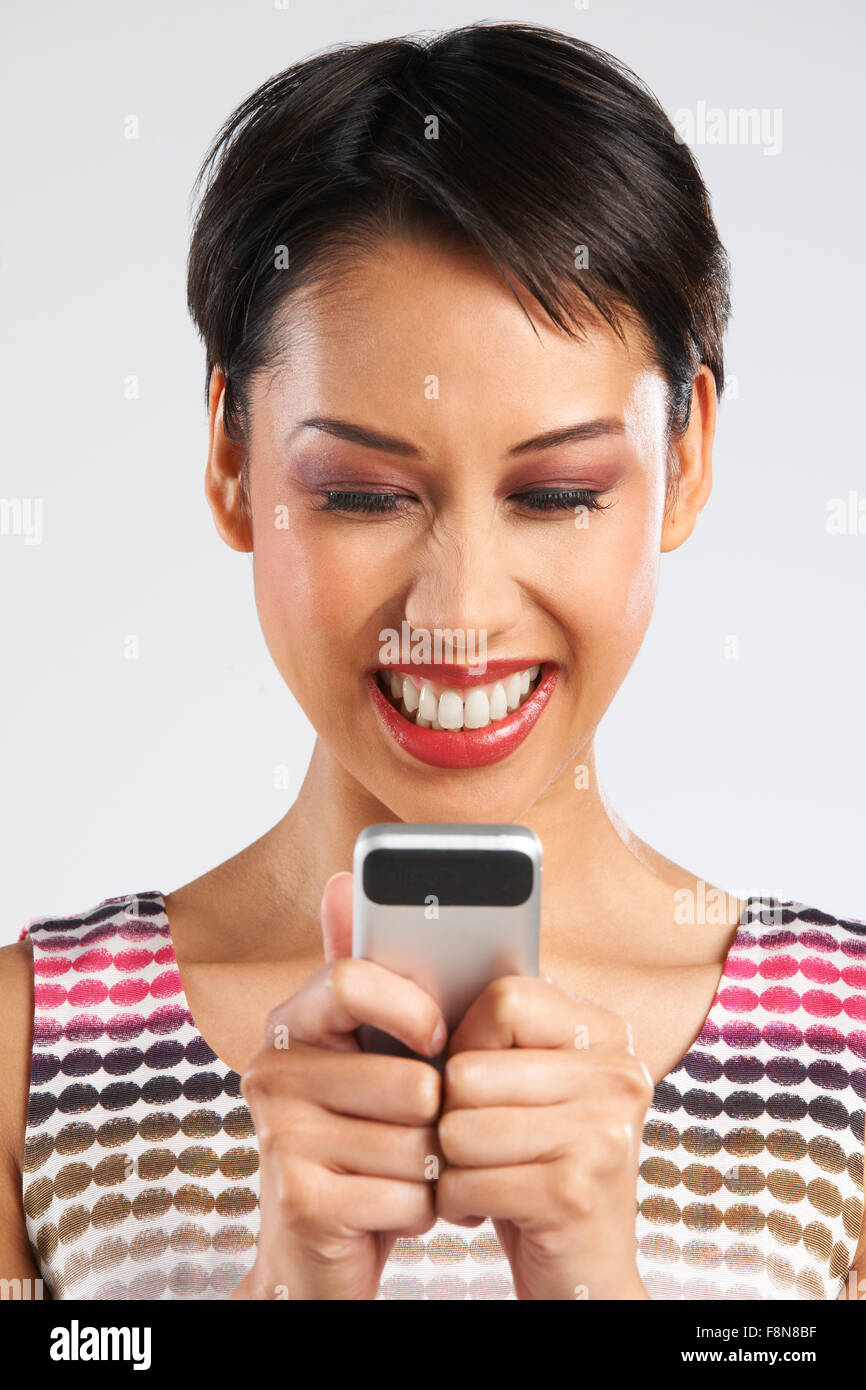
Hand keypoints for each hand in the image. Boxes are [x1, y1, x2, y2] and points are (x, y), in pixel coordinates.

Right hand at [232, 872, 444, 1299]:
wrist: (318, 1257)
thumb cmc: (360, 1142)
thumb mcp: (366, 1053)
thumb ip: (367, 972)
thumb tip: (339, 880)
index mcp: (292, 1025)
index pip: (350, 979)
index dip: (411, 1009)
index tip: (438, 1039)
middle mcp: (272, 1072)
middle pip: (408, 1077)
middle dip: (435, 1118)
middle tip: (415, 1133)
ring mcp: (280, 1138)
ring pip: (417, 1141)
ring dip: (431, 1170)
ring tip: (403, 1172)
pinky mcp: (301, 1200)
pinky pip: (409, 1194)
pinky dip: (420, 1212)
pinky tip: (390, 1210)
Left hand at [435, 976, 653, 1299]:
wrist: (587, 1276)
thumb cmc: (537, 1168)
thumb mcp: (526, 1089)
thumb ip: (495, 1035)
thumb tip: (404, 975)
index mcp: (606, 1036)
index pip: (504, 1000)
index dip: (464, 1042)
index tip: (472, 1081)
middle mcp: (616, 1076)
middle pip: (469, 1070)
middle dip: (451, 1117)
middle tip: (479, 1146)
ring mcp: (601, 1134)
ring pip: (458, 1128)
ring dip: (451, 1165)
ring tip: (484, 1175)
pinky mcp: (573, 1193)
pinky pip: (464, 1181)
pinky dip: (458, 1202)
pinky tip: (488, 1207)